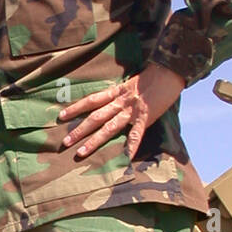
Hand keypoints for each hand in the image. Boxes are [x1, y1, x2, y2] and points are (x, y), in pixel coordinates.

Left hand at [57, 65, 185, 158]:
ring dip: (94, 141)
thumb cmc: (152, 77)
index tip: (61, 116)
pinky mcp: (145, 118)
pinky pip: (136, 135)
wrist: (170, 72)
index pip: (91, 100)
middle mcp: (120, 102)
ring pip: (108, 127)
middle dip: (79, 130)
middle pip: (95, 117)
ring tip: (81, 152)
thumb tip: (110, 103)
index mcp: (116, 92)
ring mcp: (132, 111)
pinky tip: (125, 160)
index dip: (75, 108)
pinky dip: (130, 148)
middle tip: (64, 142)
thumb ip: (120, 95)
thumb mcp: (131, 84)